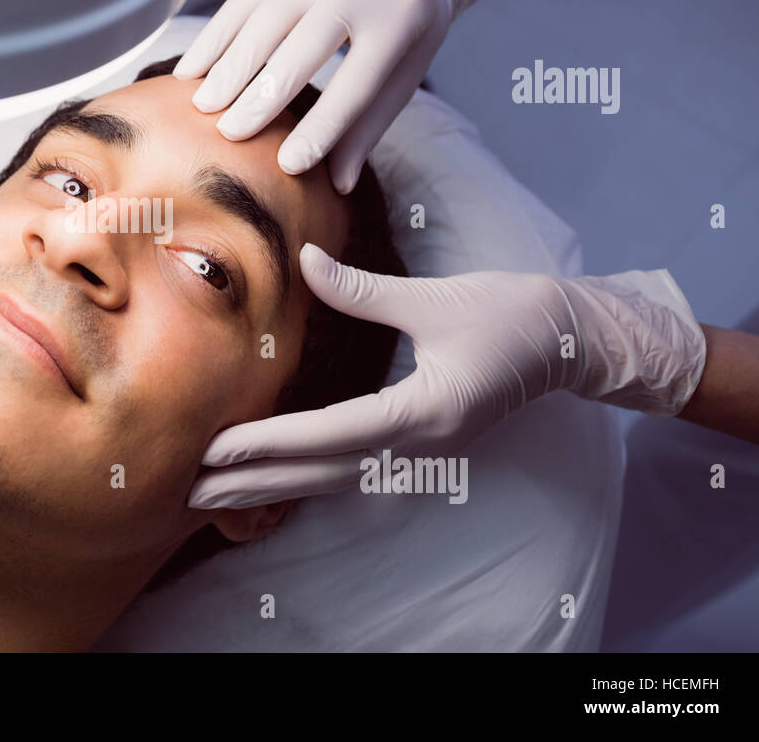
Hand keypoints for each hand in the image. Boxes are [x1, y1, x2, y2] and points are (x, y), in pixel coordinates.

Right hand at [173, 0, 528, 193]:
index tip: (288, 164)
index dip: (322, 127)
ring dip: (229, 64)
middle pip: (302, 48)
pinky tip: (192, 68)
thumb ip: (367, 127)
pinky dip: (215, 36)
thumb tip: (339, 185)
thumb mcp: (402, 78)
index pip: (355, 84)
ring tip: (202, 104)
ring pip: (264, 17)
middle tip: (229, 134)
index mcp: (399, 20)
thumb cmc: (405, 34)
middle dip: (262, 94)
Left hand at [188, 244, 706, 509]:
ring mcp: (421, 452)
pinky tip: (271, 483)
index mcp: (424, 411)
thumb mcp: (437, 298)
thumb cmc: (511, 314)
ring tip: (214, 497)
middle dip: (254, 483)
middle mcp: (418, 444)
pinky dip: (305, 479)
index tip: (216, 450)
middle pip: (322, 472)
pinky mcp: (419, 445)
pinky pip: (351, 471)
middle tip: (188, 491)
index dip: (270, 444)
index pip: (331, 433)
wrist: (571, 341)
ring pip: (332, 479)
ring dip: (272, 489)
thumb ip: (364, 289)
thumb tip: (306, 261)